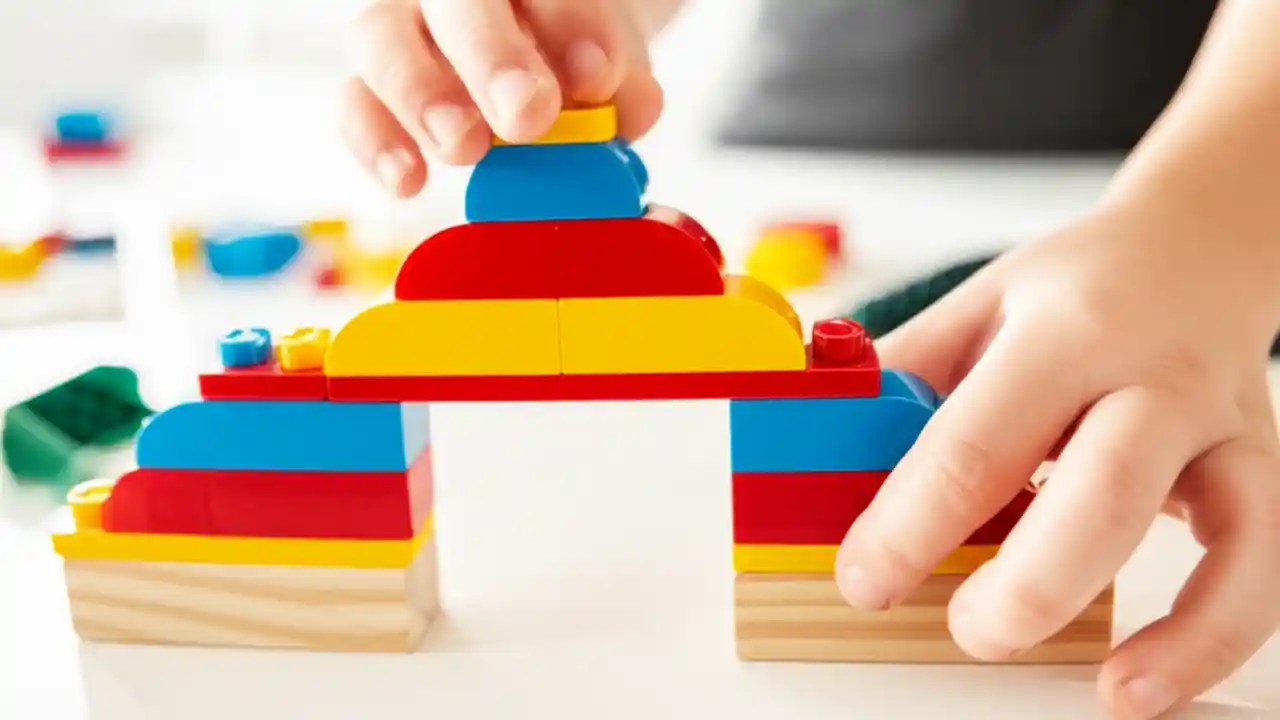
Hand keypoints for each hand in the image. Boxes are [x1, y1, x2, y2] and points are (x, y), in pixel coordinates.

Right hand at [341, 0, 663, 195]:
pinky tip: (410, 180)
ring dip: (421, 94)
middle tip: (527, 117)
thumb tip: (628, 110)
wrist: (544, 50)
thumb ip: (623, 82)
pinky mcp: (370, 84)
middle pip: (453, 1)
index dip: (570, 26)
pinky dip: (375, 142)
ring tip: (464, 146)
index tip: (598, 78)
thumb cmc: (571, 52)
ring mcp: (402, 28)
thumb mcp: (609, 62)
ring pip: (380, 36)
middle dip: (490, 57)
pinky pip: (354, 104)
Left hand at [837, 200, 1279, 718]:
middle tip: (967, 630)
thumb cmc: (1071, 289)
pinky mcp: (1262, 467)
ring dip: (1170, 629)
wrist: (1192, 251)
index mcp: (1062, 332)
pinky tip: (1152, 678)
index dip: (911, 524)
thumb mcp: (972, 308)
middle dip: (1030, 582)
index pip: (977, 440)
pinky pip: (1264, 561)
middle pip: (1104, 489)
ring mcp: (1221, 425)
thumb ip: (902, 382)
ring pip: (1229, 532)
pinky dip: (1217, 631)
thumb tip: (818, 459)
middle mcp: (1154, 376)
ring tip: (1103, 690)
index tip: (865, 580)